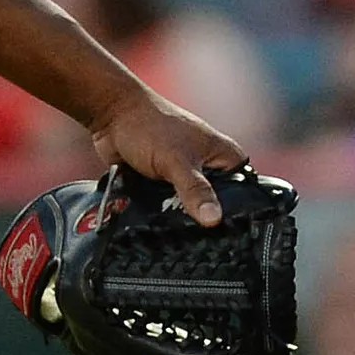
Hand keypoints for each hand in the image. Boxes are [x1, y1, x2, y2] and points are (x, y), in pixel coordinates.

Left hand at [89, 88, 246, 226]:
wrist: (112, 115)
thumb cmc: (149, 126)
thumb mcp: (176, 161)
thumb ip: (195, 190)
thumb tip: (214, 219)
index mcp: (225, 156)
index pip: (243, 194)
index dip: (235, 215)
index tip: (225, 236)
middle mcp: (210, 166)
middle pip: (215, 206)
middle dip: (202, 220)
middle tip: (195, 239)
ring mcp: (187, 175)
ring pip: (190, 208)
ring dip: (178, 219)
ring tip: (172, 234)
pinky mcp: (165, 183)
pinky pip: (169, 206)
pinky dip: (162, 214)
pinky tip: (156, 226)